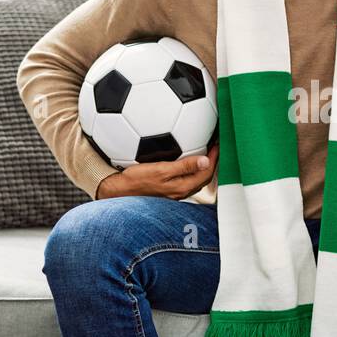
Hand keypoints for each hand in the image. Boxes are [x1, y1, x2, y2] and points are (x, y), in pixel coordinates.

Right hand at [96, 143, 218, 199]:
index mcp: (182, 188)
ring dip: (202, 165)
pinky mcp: (167, 190)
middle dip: (212, 162)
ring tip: (205, 151)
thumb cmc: (136, 181)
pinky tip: (186, 159)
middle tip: (215, 146)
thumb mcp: (160, 170)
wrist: (118, 191)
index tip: (218, 144)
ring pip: (195, 178)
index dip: (215, 159)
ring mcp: (174, 192)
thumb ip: (183, 166)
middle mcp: (181, 192)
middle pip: (203, 177)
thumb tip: (205, 161)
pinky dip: (191, 168)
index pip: (206, 173)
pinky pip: (185, 178)